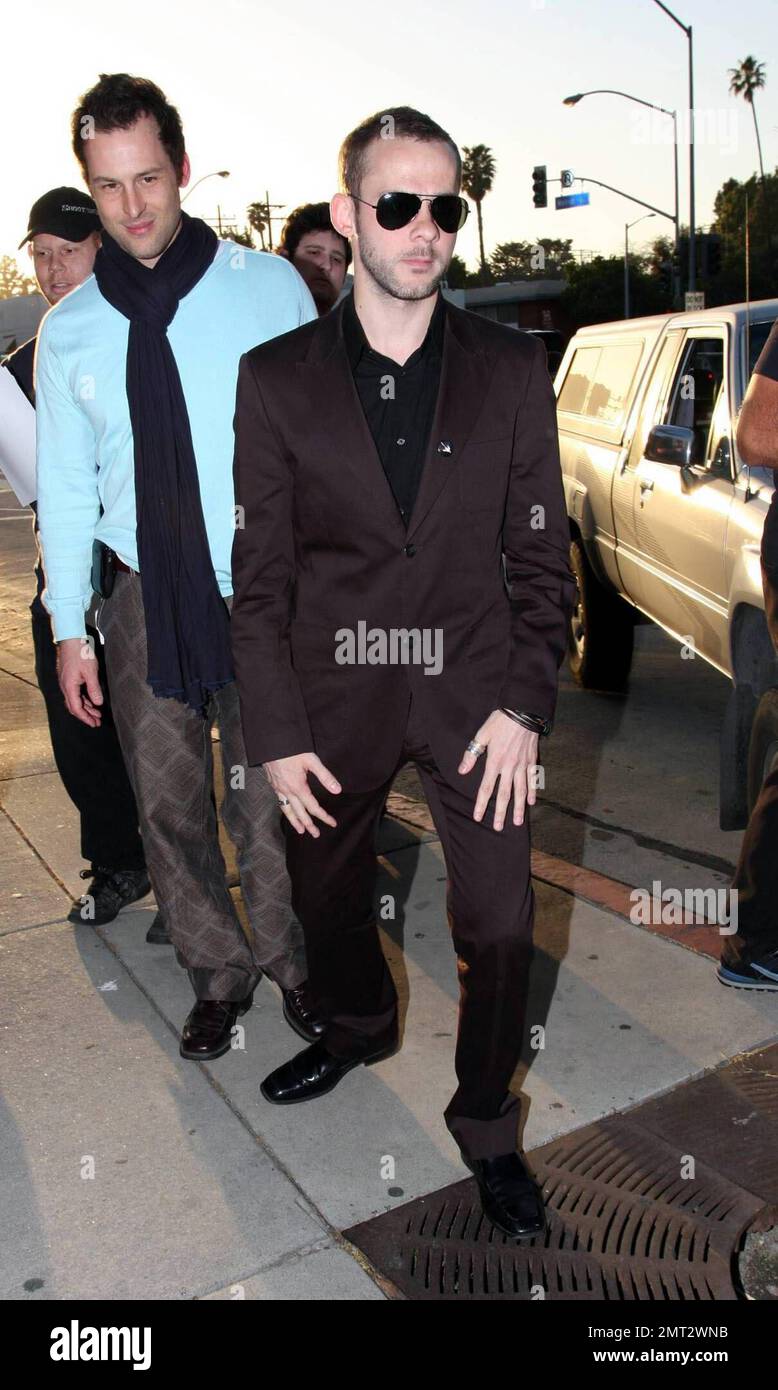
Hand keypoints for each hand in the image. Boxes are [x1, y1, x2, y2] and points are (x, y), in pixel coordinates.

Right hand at [56, 636, 102, 726]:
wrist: (71, 639)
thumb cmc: (80, 654)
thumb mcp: (91, 672)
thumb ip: (94, 689)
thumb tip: (98, 703)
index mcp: (69, 687)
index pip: (76, 708)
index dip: (85, 718)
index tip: (94, 723)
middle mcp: (65, 686)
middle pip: (74, 706)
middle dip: (86, 716)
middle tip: (97, 722)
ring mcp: (66, 682)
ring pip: (74, 700)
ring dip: (85, 708)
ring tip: (97, 713)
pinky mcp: (68, 678)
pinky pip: (75, 693)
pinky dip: (83, 699)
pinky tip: (91, 701)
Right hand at [263, 752, 340, 836]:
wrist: (271, 742)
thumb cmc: (291, 749)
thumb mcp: (312, 761)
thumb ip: (325, 776)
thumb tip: (337, 790)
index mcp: (298, 787)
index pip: (313, 807)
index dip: (324, 816)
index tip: (332, 823)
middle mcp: (287, 791)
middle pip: (300, 813)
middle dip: (309, 825)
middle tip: (316, 834)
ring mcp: (278, 789)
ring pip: (287, 810)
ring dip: (295, 822)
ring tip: (300, 831)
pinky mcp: (273, 784)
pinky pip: (280, 802)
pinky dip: (285, 811)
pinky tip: (288, 812)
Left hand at [458, 709, 539, 829]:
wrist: (523, 711)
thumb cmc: (500, 721)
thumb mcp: (482, 735)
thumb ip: (472, 754)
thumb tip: (462, 771)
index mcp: (495, 761)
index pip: (486, 788)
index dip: (481, 804)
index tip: (478, 817)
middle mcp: (509, 767)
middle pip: (504, 794)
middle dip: (500, 812)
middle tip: (499, 828)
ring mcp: (522, 765)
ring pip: (520, 791)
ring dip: (518, 807)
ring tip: (517, 822)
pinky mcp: (532, 760)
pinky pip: (532, 779)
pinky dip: (532, 792)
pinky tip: (531, 802)